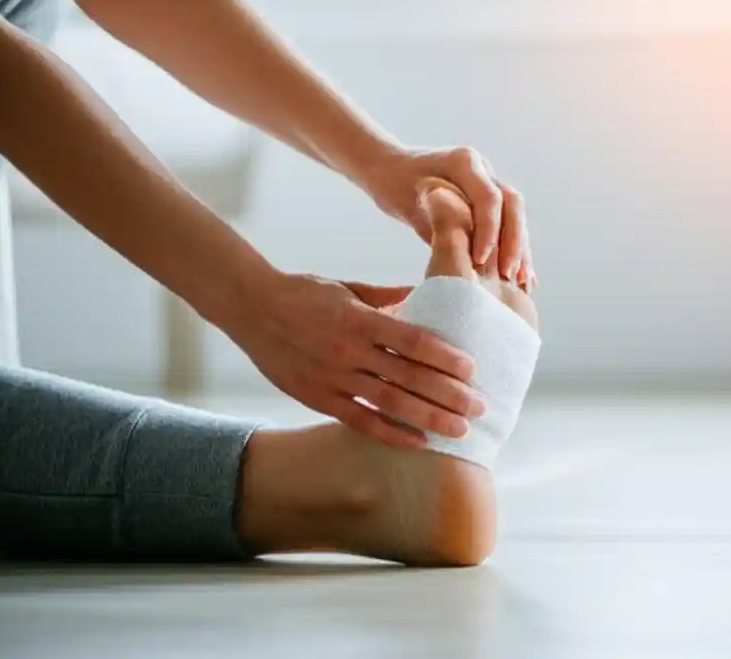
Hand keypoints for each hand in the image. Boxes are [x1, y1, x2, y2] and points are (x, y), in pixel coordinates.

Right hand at [224, 272, 485, 449]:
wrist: (251, 309)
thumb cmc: (304, 294)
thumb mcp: (349, 288)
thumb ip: (388, 297)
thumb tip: (426, 296)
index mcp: (360, 319)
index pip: (413, 340)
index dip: (445, 357)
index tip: (473, 369)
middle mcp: (350, 351)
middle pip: (410, 377)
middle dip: (449, 394)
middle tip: (480, 407)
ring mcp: (334, 378)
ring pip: (391, 403)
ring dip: (430, 418)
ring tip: (460, 430)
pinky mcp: (319, 399)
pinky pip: (362, 421)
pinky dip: (392, 434)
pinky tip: (419, 442)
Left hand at [355, 145, 535, 290]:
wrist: (390, 169)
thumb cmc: (393, 186)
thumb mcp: (410, 206)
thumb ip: (440, 223)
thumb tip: (465, 254)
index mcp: (463, 162)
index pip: (488, 198)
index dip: (488, 231)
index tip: (480, 261)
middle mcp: (482, 168)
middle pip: (512, 204)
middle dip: (514, 241)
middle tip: (508, 274)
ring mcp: (489, 180)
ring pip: (515, 215)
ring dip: (519, 247)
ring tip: (521, 281)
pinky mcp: (489, 197)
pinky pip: (508, 221)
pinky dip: (513, 246)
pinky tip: (519, 274)